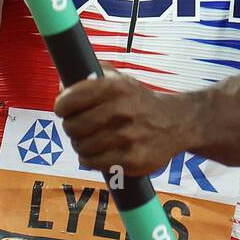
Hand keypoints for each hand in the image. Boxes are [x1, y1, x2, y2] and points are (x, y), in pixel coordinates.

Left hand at [53, 67, 189, 175]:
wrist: (177, 123)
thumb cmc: (141, 101)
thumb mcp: (121, 80)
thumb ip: (91, 76)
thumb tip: (61, 85)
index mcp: (117, 87)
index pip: (70, 99)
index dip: (62, 106)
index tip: (64, 109)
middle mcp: (122, 110)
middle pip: (72, 126)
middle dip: (71, 127)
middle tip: (79, 126)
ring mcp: (127, 137)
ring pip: (80, 146)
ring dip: (81, 144)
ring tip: (90, 139)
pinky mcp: (131, 160)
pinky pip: (91, 162)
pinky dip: (90, 159)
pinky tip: (99, 152)